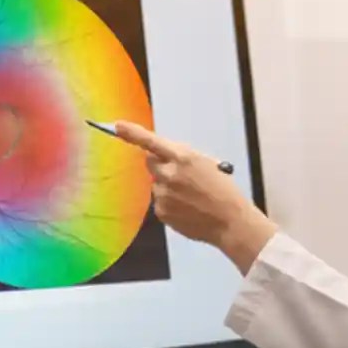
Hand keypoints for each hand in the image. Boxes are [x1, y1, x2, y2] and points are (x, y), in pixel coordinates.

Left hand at [113, 121, 277, 272]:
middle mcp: (169, 175)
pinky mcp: (161, 212)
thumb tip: (164, 158)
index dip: (132, 133)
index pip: (151, 142)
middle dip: (161, 165)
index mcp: (183, 158)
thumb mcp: (206, 164)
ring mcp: (163, 195)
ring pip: (157, 184)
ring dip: (168, 186)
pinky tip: (188, 208)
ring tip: (191, 197)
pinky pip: (160, 202)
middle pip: (151, 162)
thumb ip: (182, 159)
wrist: (230, 221)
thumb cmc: (223, 190)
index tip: (118, 126)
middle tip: (179, 174)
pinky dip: (170, 203)